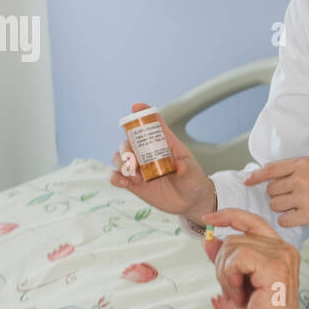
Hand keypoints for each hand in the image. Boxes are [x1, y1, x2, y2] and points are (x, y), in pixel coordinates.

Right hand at [110, 103, 214, 219]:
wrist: (190, 201)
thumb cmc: (193, 181)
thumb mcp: (193, 173)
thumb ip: (187, 169)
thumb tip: (180, 167)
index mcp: (163, 144)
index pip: (152, 125)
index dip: (142, 113)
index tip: (136, 107)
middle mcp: (147, 153)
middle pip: (128, 141)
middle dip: (126, 146)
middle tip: (133, 160)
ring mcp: (139, 168)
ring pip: (119, 157)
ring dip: (121, 162)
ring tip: (133, 174)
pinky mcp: (133, 183)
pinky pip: (117, 176)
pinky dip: (115, 177)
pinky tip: (123, 181)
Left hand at [201, 206, 308, 308]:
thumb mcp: (237, 282)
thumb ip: (226, 259)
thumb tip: (209, 239)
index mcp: (279, 249)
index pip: (251, 220)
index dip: (228, 216)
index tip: (208, 219)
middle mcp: (283, 248)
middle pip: (234, 237)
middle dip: (223, 264)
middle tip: (234, 289)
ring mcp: (281, 256)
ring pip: (232, 246)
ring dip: (226, 273)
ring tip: (239, 293)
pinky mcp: (274, 266)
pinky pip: (237, 258)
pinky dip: (230, 277)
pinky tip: (241, 294)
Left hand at [243, 157, 308, 227]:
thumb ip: (295, 170)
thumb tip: (275, 178)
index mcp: (301, 164)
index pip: (270, 169)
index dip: (256, 176)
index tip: (248, 180)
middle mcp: (299, 179)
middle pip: (271, 190)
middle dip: (276, 195)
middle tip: (289, 197)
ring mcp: (302, 197)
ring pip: (275, 205)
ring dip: (282, 208)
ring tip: (296, 206)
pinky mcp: (307, 214)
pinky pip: (284, 220)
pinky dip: (287, 220)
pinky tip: (297, 217)